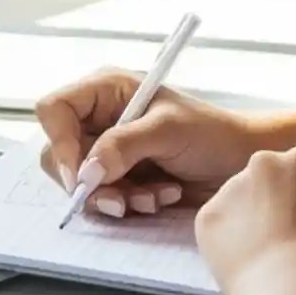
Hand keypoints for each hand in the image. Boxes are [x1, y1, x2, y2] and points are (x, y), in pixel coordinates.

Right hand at [35, 68, 261, 216]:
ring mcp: (106, 149)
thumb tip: (86, 172)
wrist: (241, 164)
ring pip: (80, 181)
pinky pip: (102, 196)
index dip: (60, 142)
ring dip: (115, 196)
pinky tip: (160, 197)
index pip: (54, 110)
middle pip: (59, 153)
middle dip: (90, 181)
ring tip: (153, 198)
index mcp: (104, 91)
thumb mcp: (169, 131)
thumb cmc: (213, 134)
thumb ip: (124, 146)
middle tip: (120, 199)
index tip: (80, 176)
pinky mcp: (118, 176)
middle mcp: (98, 119)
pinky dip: (128, 203)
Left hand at [194, 146, 295, 294]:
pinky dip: (226, 241)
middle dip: (271, 200)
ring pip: (236, 201)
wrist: (294, 288)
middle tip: (284, 238)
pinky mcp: (207, 216)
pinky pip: (216, 225)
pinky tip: (246, 262)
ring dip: (246, 219)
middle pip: (264, 179)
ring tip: (266, 256)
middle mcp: (262, 163)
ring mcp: (229, 189)